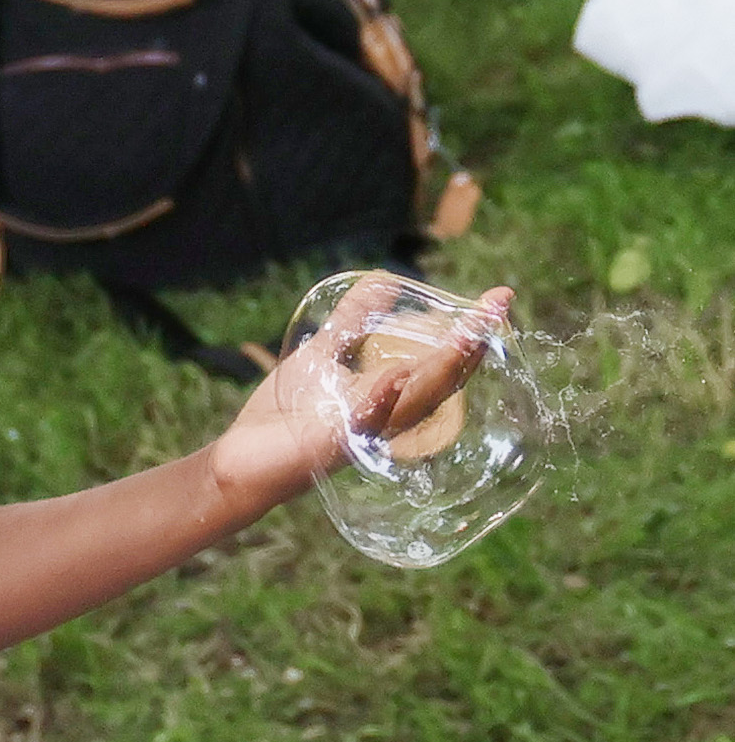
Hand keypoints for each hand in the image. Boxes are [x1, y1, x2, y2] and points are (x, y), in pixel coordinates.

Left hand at [209, 273, 513, 512]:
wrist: (240, 461)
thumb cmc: (284, 414)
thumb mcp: (321, 355)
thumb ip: (351, 321)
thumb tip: (385, 280)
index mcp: (388, 396)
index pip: (440, 362)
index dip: (471, 332)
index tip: (500, 297)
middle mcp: (385, 416)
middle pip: (440, 382)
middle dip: (471, 344)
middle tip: (499, 305)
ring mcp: (362, 433)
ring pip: (411, 402)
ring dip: (440, 367)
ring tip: (468, 335)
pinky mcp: (331, 447)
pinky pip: (361, 424)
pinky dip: (379, 400)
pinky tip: (393, 375)